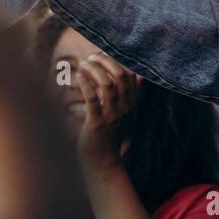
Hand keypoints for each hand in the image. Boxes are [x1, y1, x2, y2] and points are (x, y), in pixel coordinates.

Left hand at [74, 53, 140, 169]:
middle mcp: (125, 108)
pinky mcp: (97, 123)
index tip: (103, 56)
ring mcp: (112, 115)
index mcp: (132, 104)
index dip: (117, 62)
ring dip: (93, 70)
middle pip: (120, 76)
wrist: (103, 162)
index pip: (131, 76)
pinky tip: (78, 77)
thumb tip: (140, 76)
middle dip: (105, 62)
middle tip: (91, 58)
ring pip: (107, 84)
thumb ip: (132, 95)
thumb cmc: (111, 135)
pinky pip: (92, 98)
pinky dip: (85, 84)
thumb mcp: (126, 114)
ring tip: (83, 65)